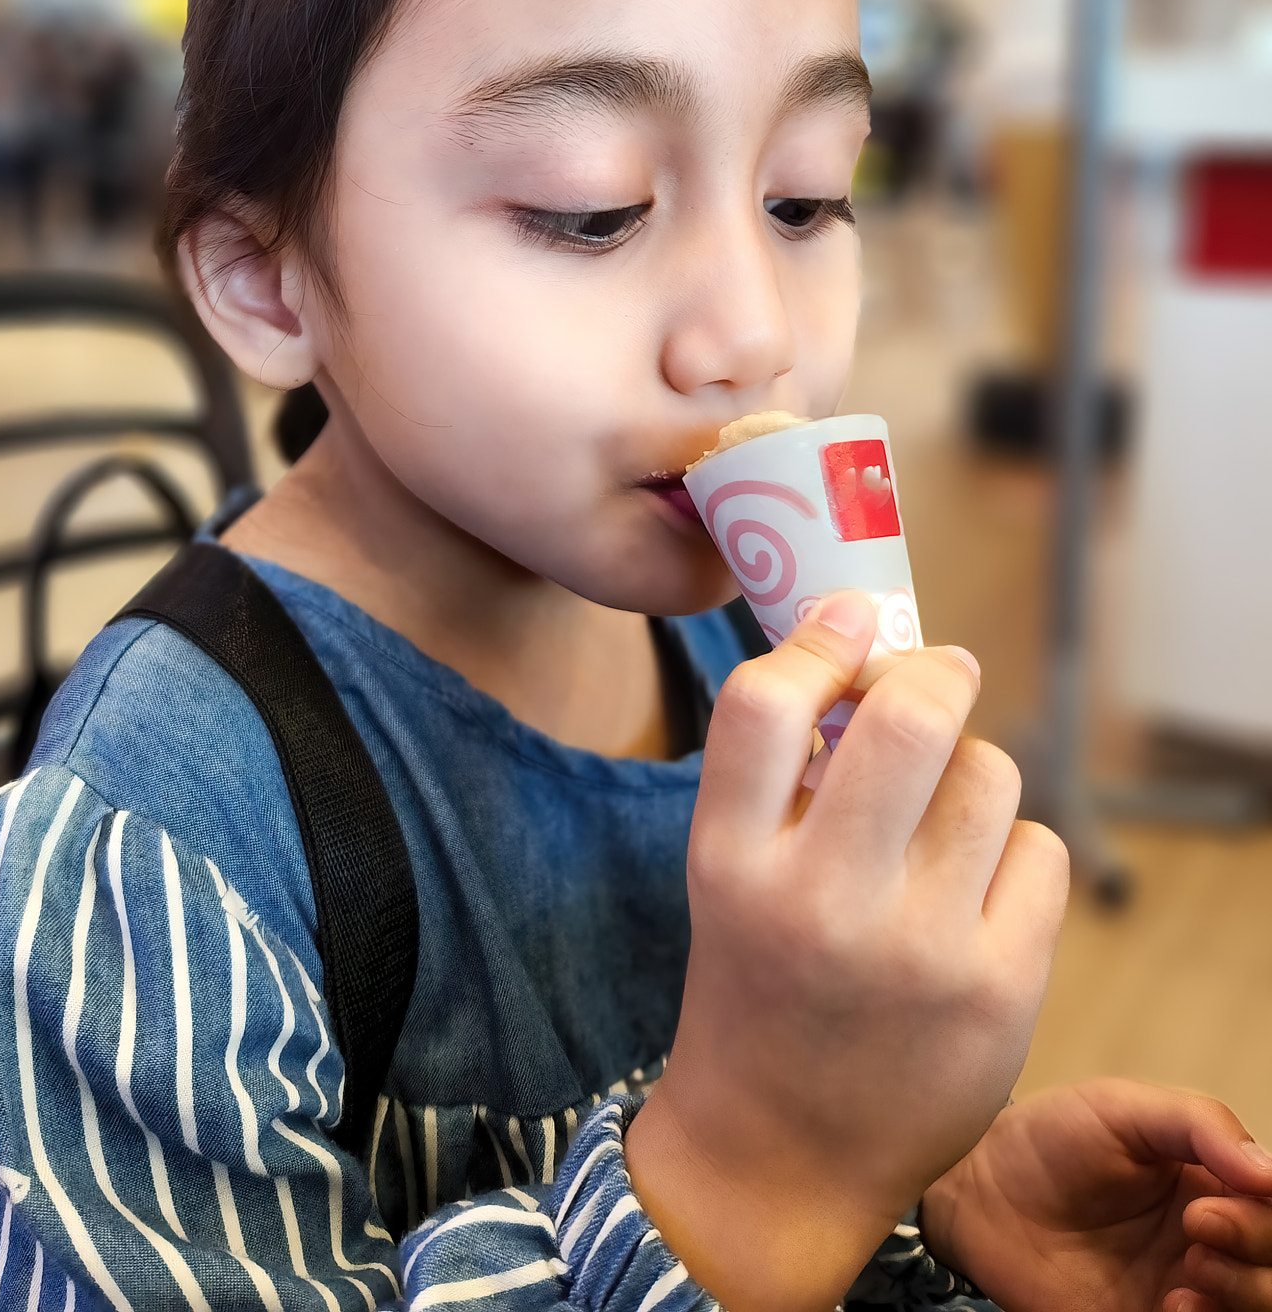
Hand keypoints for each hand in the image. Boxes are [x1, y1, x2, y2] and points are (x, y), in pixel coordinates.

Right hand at [625, 591, 1068, 1311]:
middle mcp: (822, 902)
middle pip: (907, 717)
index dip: (818, 639)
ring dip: (969, 768)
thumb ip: (780, 768)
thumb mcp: (727, 870)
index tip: (848, 616)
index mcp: (732, 863)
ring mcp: (920, 951)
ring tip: (940, 811)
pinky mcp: (1000, 992)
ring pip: (988, 774)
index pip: (764, 705)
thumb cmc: (759, 978)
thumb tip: (862, 640)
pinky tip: (973, 885)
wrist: (783, 1150)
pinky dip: (1012, 849)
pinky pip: (1040, 850)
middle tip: (935, 673)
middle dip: (932, 670)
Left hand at [922, 1078, 1271, 1310]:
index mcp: (1211, 1182)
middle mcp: (1208, 1241)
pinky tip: (1171, 1306)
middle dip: (1257, 1254)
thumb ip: (1198, 1125)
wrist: (979, 1192)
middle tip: (1198, 1233)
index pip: (1271, 1205)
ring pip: (1256, 1306)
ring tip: (1187, 1279)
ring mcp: (1183, 1288)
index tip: (1210, 1208)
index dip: (1262, 1216)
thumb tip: (1267, 1170)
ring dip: (1241, 1295)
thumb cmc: (1049, 1139)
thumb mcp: (1122, 1108)